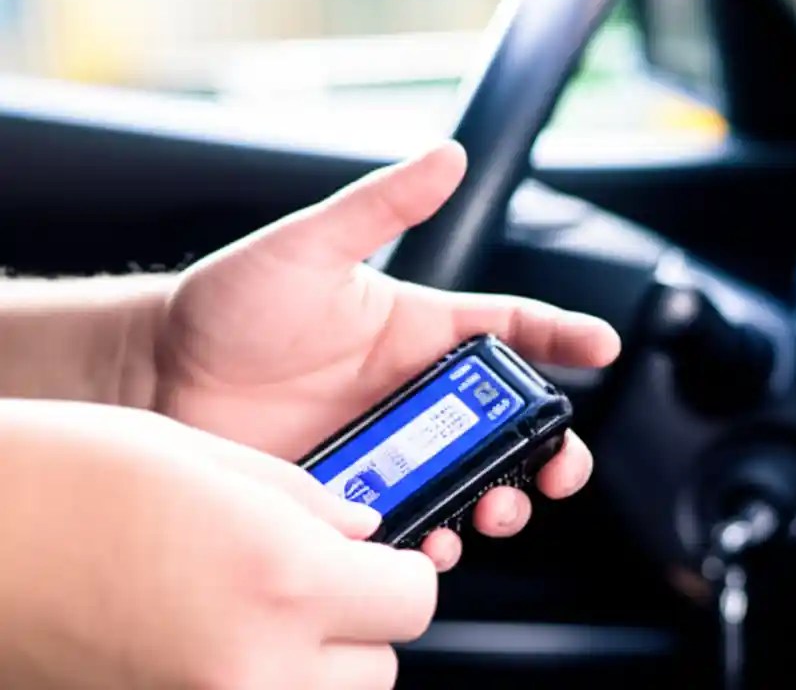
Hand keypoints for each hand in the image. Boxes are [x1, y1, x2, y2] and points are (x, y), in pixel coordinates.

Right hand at [0, 400, 435, 689]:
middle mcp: (254, 669)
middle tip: (303, 583)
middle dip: (356, 625)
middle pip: (377, 668)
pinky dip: (249, 683)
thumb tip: (362, 531)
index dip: (397, 573)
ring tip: (244, 614)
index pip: (414, 601)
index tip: (372, 558)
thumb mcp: (198, 458)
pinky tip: (199, 644)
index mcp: (280, 579)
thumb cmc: (52, 478)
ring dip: (308, 667)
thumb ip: (306, 501)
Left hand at [150, 142, 620, 569]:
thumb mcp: (309, 247)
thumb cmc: (230, 301)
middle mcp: (419, 395)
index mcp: (422, 332)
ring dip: (505, 501)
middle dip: (553, 452)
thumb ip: (380, 206)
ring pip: (477, 482)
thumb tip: (447, 155)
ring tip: (497, 511)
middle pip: (514, 427)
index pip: (514, 330)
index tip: (602, 347)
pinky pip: (416, 523)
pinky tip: (435, 541)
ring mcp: (391, 450)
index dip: (565, 336)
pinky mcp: (356, 495)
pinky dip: (438, 538)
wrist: (155, 374)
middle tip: (561, 470)